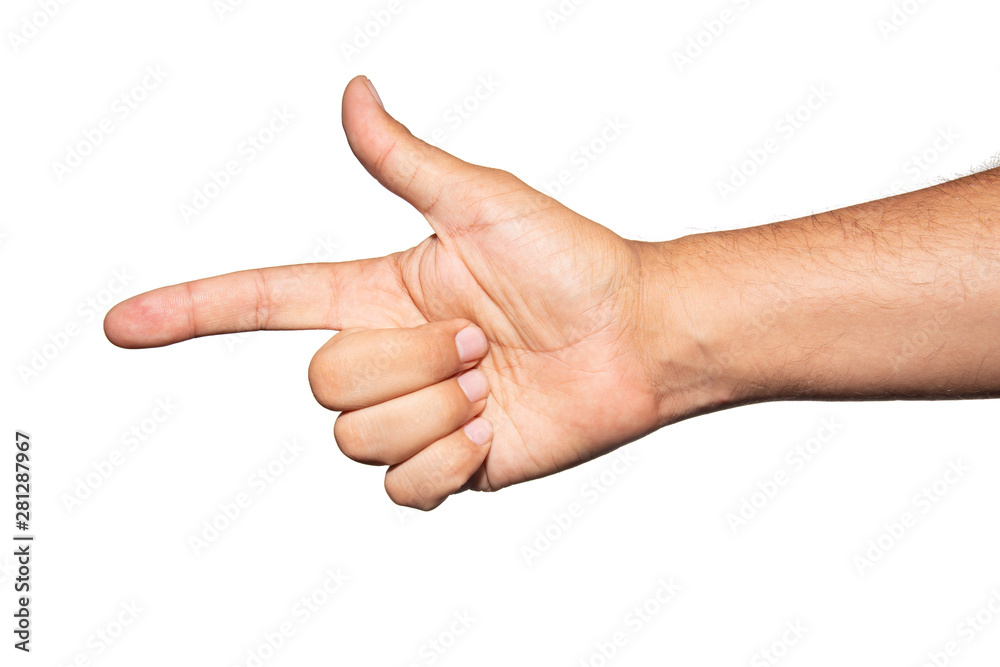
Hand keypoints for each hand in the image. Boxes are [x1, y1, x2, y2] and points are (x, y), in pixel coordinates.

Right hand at [104, 76, 702, 509]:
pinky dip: (450, 460)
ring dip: (432, 408)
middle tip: (474, 341)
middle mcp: (389, 357)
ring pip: (359, 437)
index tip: (126, 323)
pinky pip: (403, 488)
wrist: (635, 338)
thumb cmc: (572, 263)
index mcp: (380, 296)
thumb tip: (355, 93)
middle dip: (403, 363)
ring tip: (488, 381)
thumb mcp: (482, 202)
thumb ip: (406, 160)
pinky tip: (492, 430)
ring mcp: (416, 416)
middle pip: (326, 382)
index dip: (195, 309)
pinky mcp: (449, 467)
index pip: (267, 302)